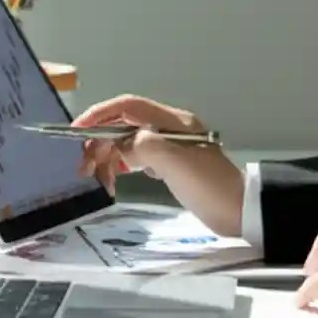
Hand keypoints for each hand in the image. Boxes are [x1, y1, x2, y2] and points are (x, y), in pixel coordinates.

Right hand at [72, 95, 244, 235]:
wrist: (240, 211)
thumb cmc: (210, 186)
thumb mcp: (175, 163)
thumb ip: (144, 146)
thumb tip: (123, 146)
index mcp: (172, 122)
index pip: (128, 106)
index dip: (100, 114)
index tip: (77, 130)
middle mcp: (169, 129)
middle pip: (125, 125)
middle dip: (100, 141)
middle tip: (84, 167)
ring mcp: (171, 147)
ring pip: (129, 143)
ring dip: (109, 157)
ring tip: (98, 179)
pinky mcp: (172, 165)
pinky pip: (138, 158)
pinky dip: (122, 166)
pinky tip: (114, 179)